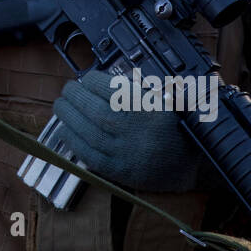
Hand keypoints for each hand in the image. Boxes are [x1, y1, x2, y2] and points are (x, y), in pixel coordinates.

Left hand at [52, 71, 216, 193]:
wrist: (190, 164)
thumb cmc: (176, 127)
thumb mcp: (165, 99)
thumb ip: (138, 88)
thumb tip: (104, 78)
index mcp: (149, 109)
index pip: (112, 90)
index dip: (93, 81)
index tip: (87, 78)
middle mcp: (136, 131)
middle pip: (95, 109)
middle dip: (76, 96)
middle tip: (67, 89)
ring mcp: (127, 153)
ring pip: (88, 131)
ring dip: (69, 116)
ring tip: (60, 105)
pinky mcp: (119, 171)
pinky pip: (90, 155)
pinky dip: (73, 141)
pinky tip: (64, 130)